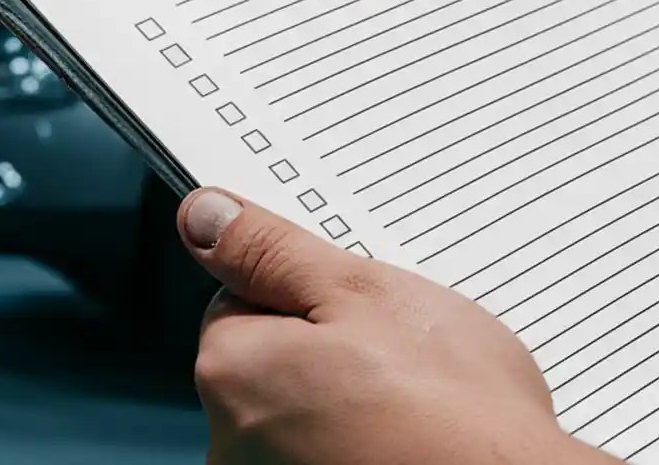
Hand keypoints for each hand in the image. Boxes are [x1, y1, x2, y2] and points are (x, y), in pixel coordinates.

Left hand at [177, 188, 621, 464]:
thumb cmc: (454, 407)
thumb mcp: (362, 292)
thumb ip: (271, 252)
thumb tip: (203, 217)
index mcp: (233, 372)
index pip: (238, 302)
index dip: (306, 294)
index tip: (358, 309)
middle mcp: (232, 445)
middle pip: (268, 365)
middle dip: (325, 352)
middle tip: (398, 356)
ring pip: (301, 415)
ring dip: (344, 404)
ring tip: (416, 404)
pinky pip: (325, 453)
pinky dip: (360, 444)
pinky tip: (409, 440)